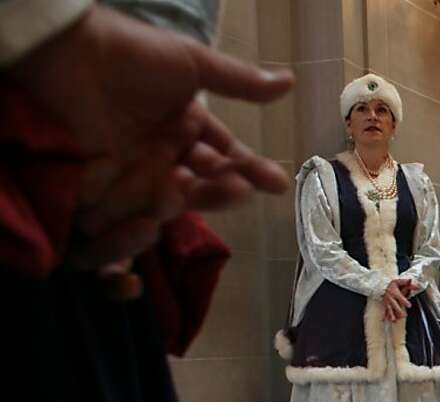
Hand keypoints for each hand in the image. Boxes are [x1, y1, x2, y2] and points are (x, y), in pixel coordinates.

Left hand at [11, 6, 292, 264]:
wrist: (65, 57)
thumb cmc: (131, 55)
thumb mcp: (191, 62)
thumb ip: (239, 81)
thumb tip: (291, 82)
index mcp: (185, 126)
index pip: (226, 155)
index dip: (252, 170)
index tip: (277, 185)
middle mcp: (162, 154)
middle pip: (203, 186)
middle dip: (224, 191)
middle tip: (239, 190)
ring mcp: (132, 174)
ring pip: (171, 205)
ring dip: (186, 202)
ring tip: (182, 185)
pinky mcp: (100, 191)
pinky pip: (126, 219)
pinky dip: (141, 223)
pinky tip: (152, 214)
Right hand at [383, 279, 411, 321]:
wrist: (382, 285)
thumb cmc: (393, 284)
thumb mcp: (399, 282)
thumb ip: (408, 283)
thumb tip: (417, 286)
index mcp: (394, 292)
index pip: (400, 298)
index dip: (404, 301)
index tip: (409, 305)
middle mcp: (390, 298)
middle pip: (395, 305)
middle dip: (399, 310)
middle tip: (404, 316)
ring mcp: (387, 302)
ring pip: (389, 309)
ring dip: (391, 315)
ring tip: (394, 320)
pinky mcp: (385, 305)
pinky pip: (384, 310)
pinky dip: (384, 315)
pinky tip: (384, 320)